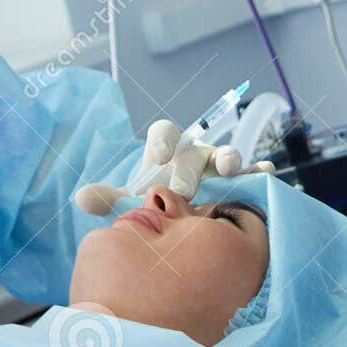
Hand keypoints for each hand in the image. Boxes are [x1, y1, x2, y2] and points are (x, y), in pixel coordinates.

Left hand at [74, 119, 274, 215]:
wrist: (180, 213)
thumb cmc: (154, 199)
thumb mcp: (130, 200)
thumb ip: (108, 199)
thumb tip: (81, 198)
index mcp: (166, 149)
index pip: (164, 133)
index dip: (162, 140)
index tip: (159, 156)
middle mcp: (194, 153)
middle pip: (193, 152)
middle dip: (189, 169)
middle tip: (183, 192)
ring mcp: (220, 166)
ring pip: (227, 156)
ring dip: (230, 159)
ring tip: (232, 168)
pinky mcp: (241, 182)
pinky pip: (253, 173)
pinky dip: (259, 172)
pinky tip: (265, 174)